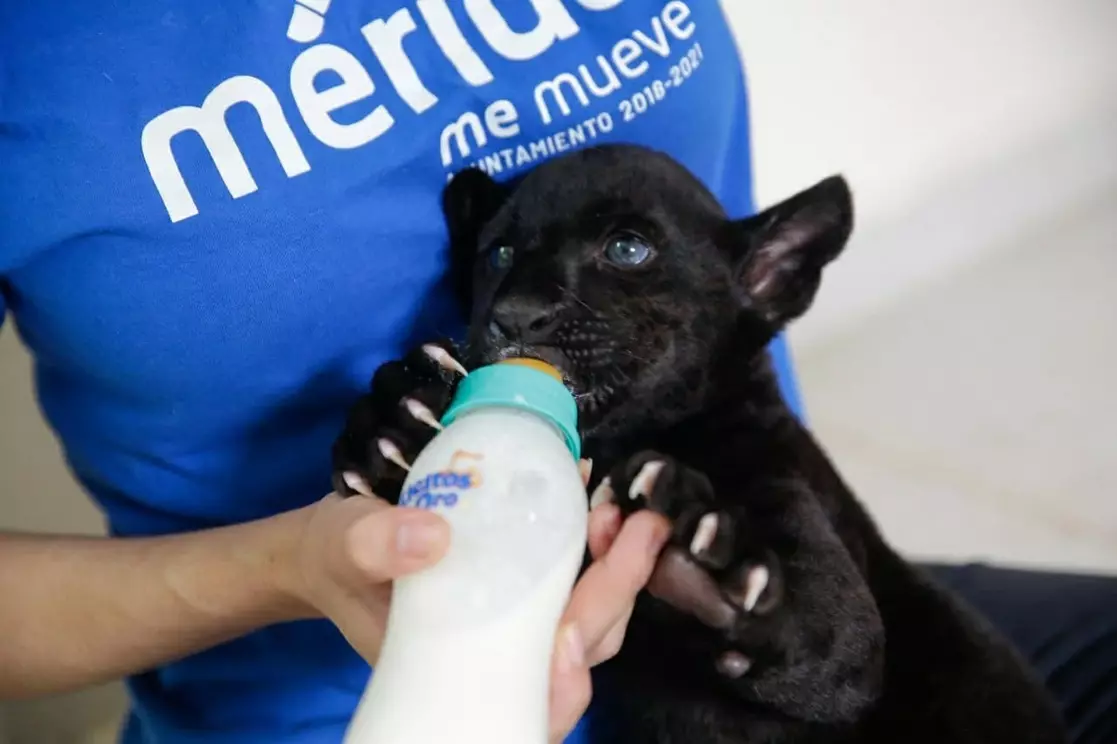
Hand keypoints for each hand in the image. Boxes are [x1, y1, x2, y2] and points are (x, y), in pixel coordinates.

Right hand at [287, 464, 668, 741]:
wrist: (331, 551)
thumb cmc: (336, 561)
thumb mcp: (344, 546)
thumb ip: (375, 544)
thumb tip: (430, 537)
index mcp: (455, 665)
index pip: (526, 696)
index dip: (563, 679)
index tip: (574, 635)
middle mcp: (494, 654)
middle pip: (577, 649)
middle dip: (615, 593)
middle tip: (635, 528)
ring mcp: (512, 622)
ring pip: (586, 618)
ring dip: (614, 570)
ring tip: (617, 514)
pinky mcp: (520, 588)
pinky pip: (572, 583)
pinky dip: (594, 550)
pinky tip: (592, 502)